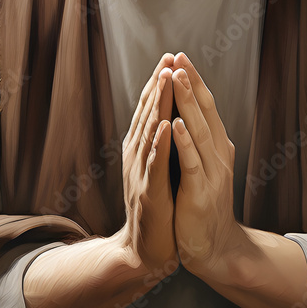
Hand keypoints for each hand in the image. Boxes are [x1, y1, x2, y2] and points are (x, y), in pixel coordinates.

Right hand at [115, 54, 178, 278]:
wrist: (146, 250)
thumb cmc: (155, 208)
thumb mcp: (155, 169)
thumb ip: (156, 143)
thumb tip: (164, 114)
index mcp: (140, 150)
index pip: (150, 110)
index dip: (158, 83)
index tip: (170, 57)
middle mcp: (136, 156)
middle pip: (147, 114)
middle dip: (158, 85)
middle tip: (167, 57)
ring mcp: (141, 173)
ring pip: (149, 132)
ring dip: (158, 104)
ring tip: (167, 79)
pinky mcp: (149, 193)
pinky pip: (155, 163)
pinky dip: (160, 142)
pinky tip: (167, 124)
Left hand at [170, 52, 247, 279]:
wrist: (214, 248)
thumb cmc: (203, 206)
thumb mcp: (203, 167)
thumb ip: (199, 141)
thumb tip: (189, 112)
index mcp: (217, 148)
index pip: (206, 107)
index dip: (194, 82)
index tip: (179, 57)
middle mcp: (219, 155)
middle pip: (205, 112)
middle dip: (191, 83)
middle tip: (179, 57)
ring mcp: (212, 174)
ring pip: (199, 131)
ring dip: (188, 103)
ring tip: (178, 78)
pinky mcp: (200, 193)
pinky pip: (191, 163)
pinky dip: (184, 143)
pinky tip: (176, 125)